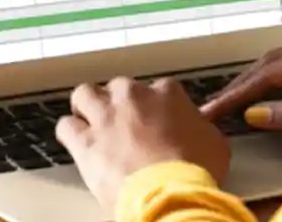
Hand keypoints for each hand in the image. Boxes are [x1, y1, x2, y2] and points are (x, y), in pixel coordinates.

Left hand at [56, 77, 229, 210]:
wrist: (171, 194)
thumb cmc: (195, 172)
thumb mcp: (215, 143)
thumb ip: (200, 127)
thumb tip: (198, 128)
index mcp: (166, 94)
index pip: (159, 89)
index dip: (157, 107)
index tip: (158, 121)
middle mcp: (132, 97)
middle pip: (119, 88)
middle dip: (121, 104)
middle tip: (126, 125)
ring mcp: (105, 117)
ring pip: (85, 95)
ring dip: (88, 107)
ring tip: (93, 122)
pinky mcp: (85, 141)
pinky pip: (66, 126)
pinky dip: (70, 133)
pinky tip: (77, 141)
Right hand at [201, 38, 281, 134]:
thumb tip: (258, 114)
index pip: (271, 72)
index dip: (240, 92)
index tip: (217, 108)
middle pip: (274, 58)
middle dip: (243, 81)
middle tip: (217, 104)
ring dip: (260, 77)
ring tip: (236, 98)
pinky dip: (279, 77)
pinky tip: (273, 91)